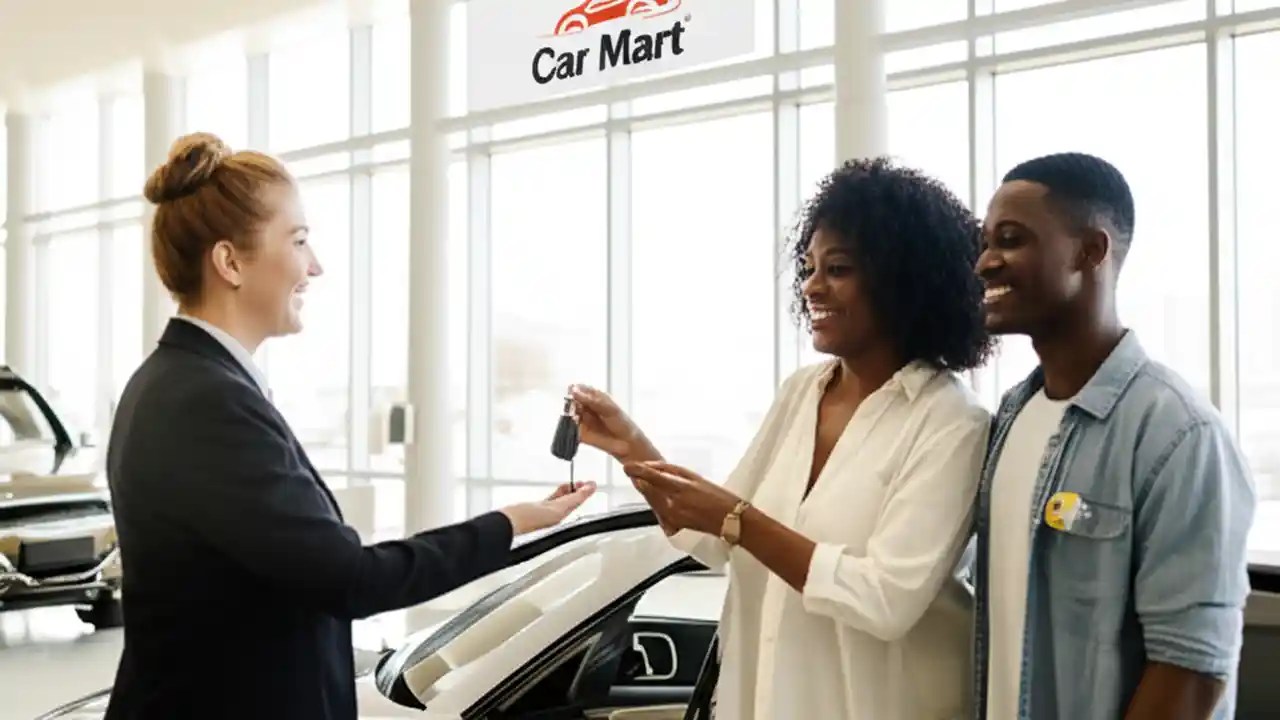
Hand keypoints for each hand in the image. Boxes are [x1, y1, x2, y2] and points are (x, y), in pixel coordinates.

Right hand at [499, 482, 596, 535]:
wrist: (509, 522)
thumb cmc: (527, 518)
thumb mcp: (555, 506)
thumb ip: (573, 497)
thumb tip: (589, 488)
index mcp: (560, 515)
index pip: (578, 502)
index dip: (586, 492)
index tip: (592, 484)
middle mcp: (555, 514)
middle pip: (572, 501)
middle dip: (579, 491)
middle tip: (585, 483)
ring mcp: (545, 511)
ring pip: (562, 500)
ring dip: (569, 491)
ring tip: (575, 484)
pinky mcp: (536, 508)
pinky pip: (552, 500)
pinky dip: (557, 494)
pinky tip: (558, 491)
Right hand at [568, 384, 660, 463]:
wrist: (627, 443)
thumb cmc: (622, 423)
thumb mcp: (608, 409)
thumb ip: (591, 401)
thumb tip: (574, 391)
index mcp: (594, 397)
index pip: (579, 388)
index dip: (574, 389)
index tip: (572, 392)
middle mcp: (585, 407)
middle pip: (571, 400)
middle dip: (569, 403)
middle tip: (575, 407)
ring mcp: (581, 420)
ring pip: (568, 414)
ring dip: (568, 415)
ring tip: (576, 418)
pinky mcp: (579, 433)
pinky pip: (568, 429)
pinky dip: (568, 429)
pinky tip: (573, 428)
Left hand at [622, 462, 741, 535]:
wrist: (730, 520)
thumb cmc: (718, 496)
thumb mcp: (696, 478)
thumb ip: (674, 472)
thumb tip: (655, 468)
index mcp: (680, 489)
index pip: (653, 477)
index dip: (638, 471)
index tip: (627, 467)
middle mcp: (672, 504)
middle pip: (648, 490)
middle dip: (640, 480)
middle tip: (632, 471)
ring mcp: (671, 517)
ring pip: (652, 501)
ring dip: (646, 491)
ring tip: (641, 481)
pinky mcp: (673, 526)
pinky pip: (659, 512)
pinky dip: (655, 503)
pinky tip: (656, 497)